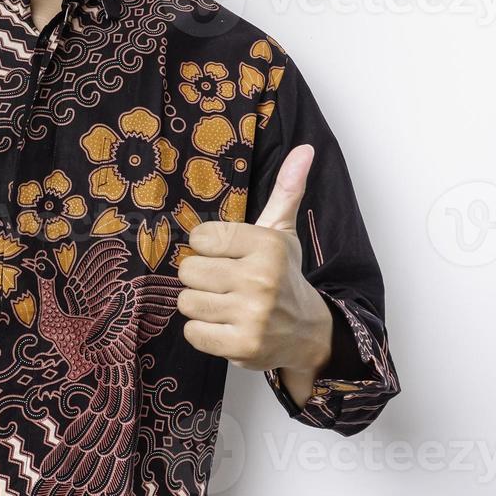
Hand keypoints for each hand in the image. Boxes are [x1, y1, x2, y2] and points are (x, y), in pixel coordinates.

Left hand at [175, 144, 333, 403]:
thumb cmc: (284, 276)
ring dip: (200, 304)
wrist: (309, 332)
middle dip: (201, 277)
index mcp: (266, 245)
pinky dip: (203, 331)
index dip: (207, 247)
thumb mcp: (283, 231)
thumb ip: (286, 189)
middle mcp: (260, 279)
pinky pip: (192, 332)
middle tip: (224, 282)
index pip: (201, 238)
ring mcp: (252, 316)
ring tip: (224, 303)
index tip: (225, 254)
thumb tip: (304, 149)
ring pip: (187, 302)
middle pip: (188, 270)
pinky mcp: (242, 347)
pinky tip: (225, 325)